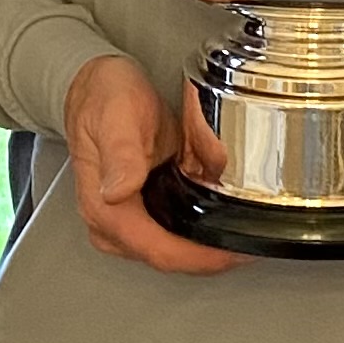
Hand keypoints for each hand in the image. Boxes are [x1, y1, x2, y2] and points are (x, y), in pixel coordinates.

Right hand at [64, 54, 242, 274]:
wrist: (94, 83)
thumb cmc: (103, 96)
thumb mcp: (117, 115)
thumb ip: (121, 154)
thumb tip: (118, 192)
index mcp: (105, 209)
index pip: (160, 253)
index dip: (202, 259)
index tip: (236, 252)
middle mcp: (111, 223)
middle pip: (170, 259)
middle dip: (211, 252)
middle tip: (250, 238)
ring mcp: (124, 221)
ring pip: (174, 250)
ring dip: (207, 240)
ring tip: (239, 223)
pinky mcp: (136, 213)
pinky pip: (173, 232)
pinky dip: (199, 225)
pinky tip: (217, 209)